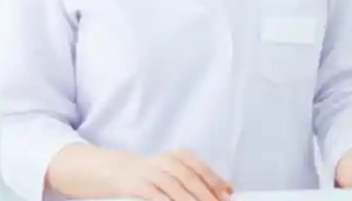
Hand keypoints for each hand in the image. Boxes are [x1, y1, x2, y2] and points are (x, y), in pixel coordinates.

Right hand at [110, 148, 233, 200]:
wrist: (123, 171)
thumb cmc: (159, 173)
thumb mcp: (179, 170)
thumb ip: (201, 179)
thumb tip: (227, 190)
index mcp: (180, 155)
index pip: (200, 168)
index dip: (215, 182)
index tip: (227, 195)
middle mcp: (166, 160)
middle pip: (189, 178)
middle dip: (204, 194)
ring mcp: (152, 172)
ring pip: (174, 187)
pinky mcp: (139, 185)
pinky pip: (157, 196)